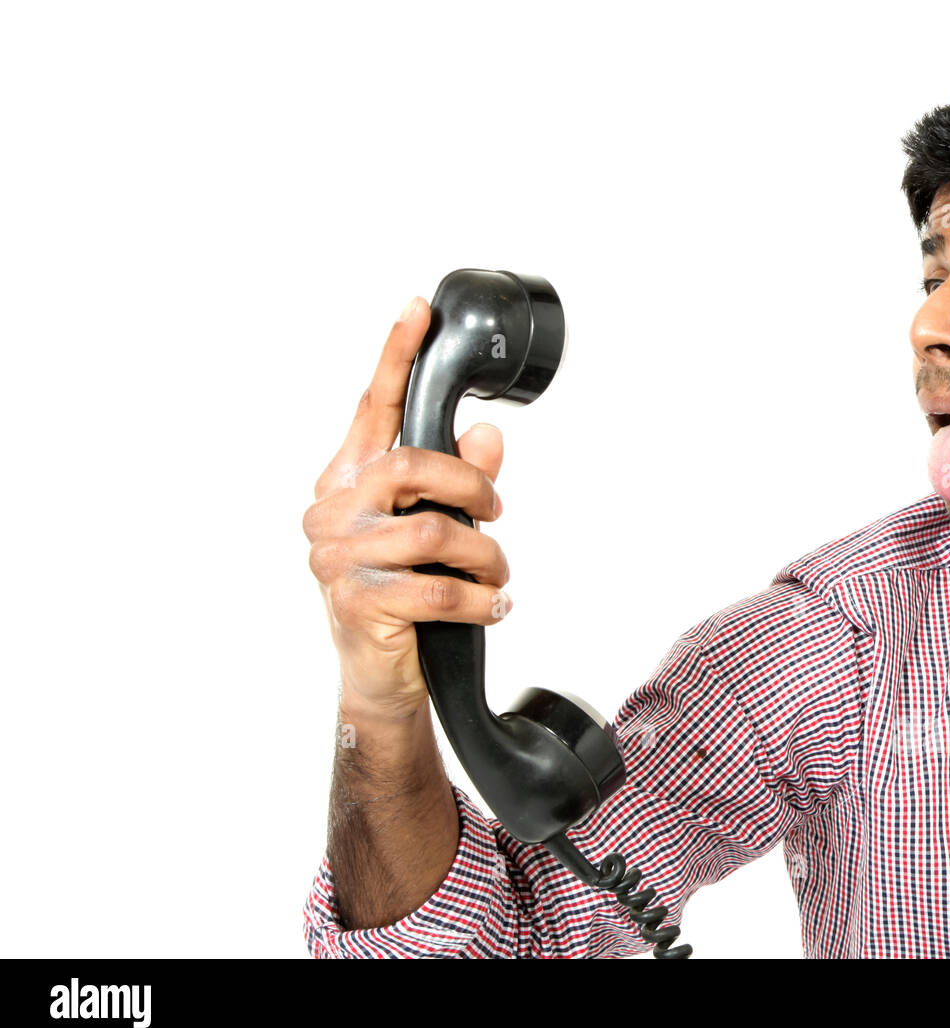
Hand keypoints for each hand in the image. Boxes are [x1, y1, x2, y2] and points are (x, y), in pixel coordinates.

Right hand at [302, 296, 511, 719]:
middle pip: (413, 465)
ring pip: (436, 532)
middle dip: (471, 488)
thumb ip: (457, 481)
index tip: (418, 309)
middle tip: (494, 513)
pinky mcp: (359, 603)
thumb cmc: (401, 594)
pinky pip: (440, 590)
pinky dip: (481, 600)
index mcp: (346, 482)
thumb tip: (488, 435)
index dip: (395, 356)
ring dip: (485, 556)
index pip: (373, 410)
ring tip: (495, 575)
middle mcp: (332, 511)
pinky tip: (492, 607)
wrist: (377, 675)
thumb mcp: (431, 530)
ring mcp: (339, 558)